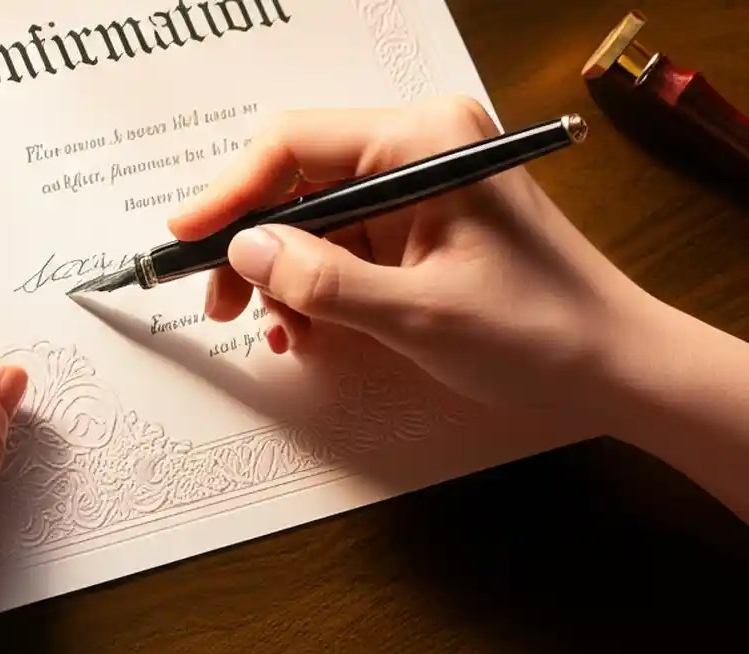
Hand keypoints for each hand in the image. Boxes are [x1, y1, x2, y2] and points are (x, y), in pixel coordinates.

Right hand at [169, 96, 650, 413]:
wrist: (616, 365)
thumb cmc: (539, 333)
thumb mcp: (416, 314)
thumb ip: (320, 279)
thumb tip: (244, 251)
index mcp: (424, 141)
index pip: (295, 145)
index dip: (230, 193)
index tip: (185, 238)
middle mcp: (420, 146)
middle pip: (298, 181)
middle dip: (255, 247)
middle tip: (220, 305)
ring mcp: (422, 182)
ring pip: (314, 218)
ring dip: (285, 277)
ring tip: (284, 335)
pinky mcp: (422, 220)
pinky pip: (345, 243)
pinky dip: (318, 286)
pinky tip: (313, 330)